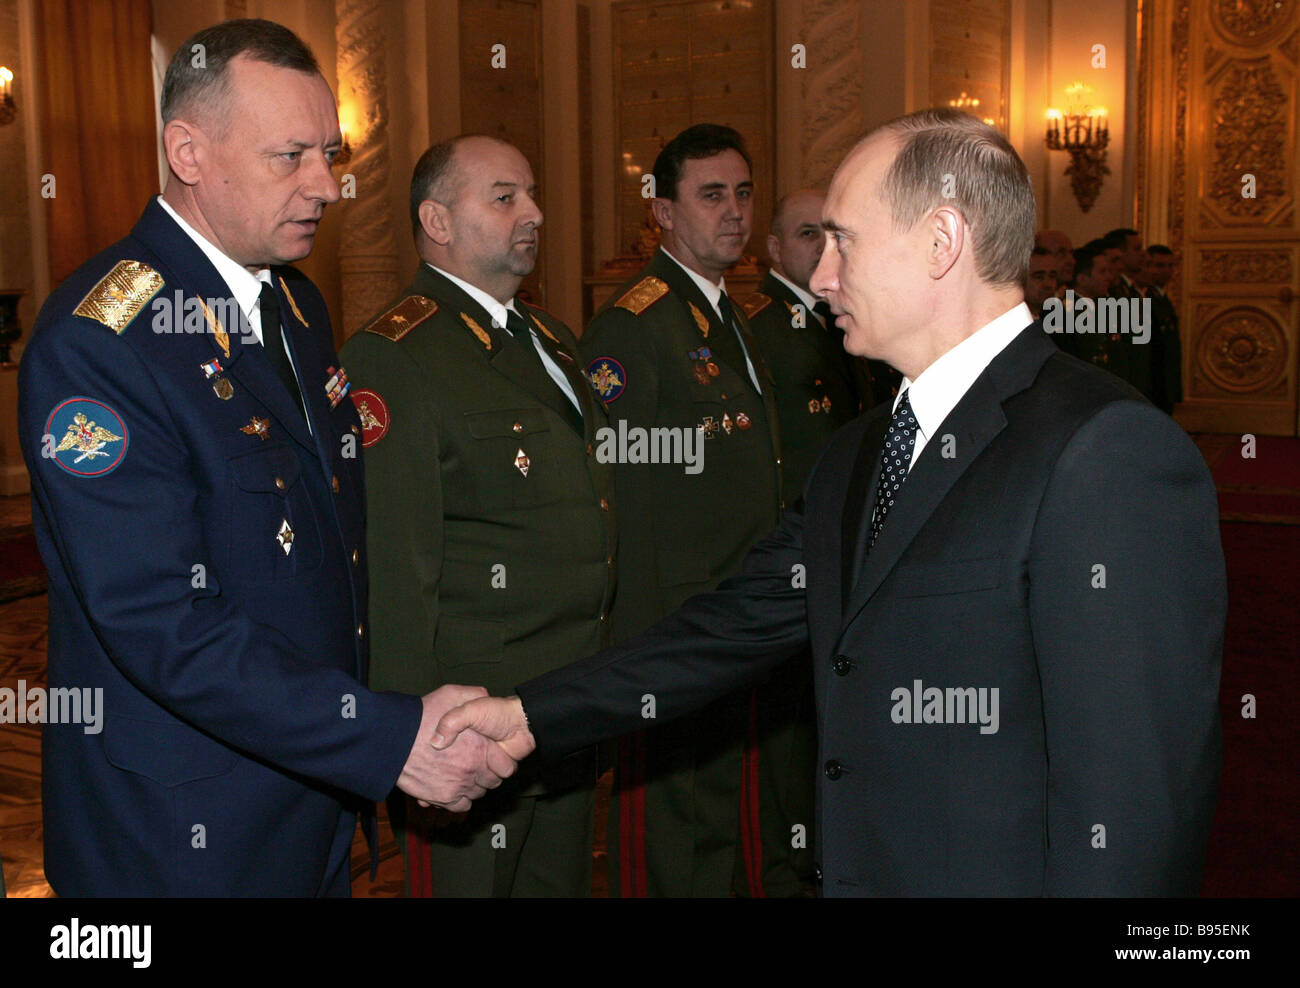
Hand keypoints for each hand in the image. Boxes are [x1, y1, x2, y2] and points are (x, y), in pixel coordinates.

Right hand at [396, 684, 517, 811]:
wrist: (393, 738)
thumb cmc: (421, 716)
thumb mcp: (451, 694)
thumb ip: (474, 695)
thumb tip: (485, 697)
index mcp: (480, 748)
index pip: (507, 768)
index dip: (501, 762)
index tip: (493, 757)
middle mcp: (472, 770)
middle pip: (492, 782)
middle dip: (487, 774)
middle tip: (476, 764)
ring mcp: (458, 786)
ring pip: (477, 794)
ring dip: (473, 786)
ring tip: (463, 774)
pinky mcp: (442, 798)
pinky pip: (461, 806)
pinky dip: (460, 799)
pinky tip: (454, 787)